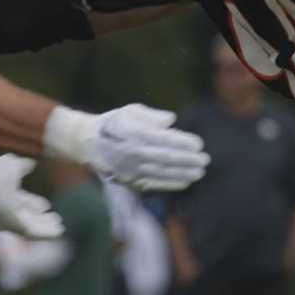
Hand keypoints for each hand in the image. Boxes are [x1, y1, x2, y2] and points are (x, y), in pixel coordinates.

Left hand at [0, 154, 63, 238]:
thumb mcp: (12, 166)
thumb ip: (22, 165)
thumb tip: (32, 164)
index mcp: (6, 195)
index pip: (22, 202)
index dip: (34, 203)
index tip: (46, 205)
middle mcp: (8, 210)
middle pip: (27, 217)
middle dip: (41, 218)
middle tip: (56, 218)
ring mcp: (12, 221)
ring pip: (32, 227)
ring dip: (46, 227)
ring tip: (60, 227)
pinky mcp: (17, 229)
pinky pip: (34, 234)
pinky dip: (46, 233)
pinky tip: (58, 232)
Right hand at [44, 104, 208, 191]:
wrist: (89, 144)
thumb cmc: (114, 123)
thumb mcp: (130, 111)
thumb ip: (151, 116)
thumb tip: (171, 120)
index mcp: (133, 132)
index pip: (163, 139)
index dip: (183, 142)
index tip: (199, 144)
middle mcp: (132, 152)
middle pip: (165, 157)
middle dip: (188, 160)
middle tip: (205, 160)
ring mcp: (131, 168)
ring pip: (161, 172)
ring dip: (183, 173)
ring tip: (200, 172)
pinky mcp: (129, 180)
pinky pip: (153, 183)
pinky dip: (171, 183)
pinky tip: (185, 181)